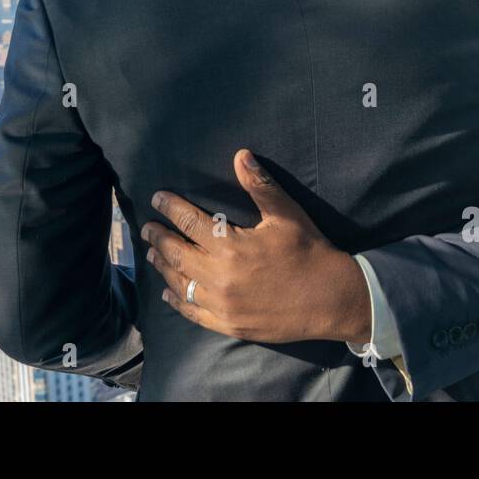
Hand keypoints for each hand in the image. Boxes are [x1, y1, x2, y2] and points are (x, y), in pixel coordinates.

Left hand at [142, 149, 370, 343]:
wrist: (331, 299)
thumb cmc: (309, 251)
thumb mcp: (286, 214)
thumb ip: (259, 186)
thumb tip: (241, 154)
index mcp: (230, 246)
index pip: (188, 222)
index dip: (170, 208)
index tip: (157, 199)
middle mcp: (219, 276)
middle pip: (176, 254)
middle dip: (158, 238)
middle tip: (146, 228)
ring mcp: (222, 304)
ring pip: (180, 283)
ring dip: (163, 267)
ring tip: (152, 255)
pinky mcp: (228, 324)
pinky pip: (193, 313)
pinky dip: (177, 301)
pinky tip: (168, 294)